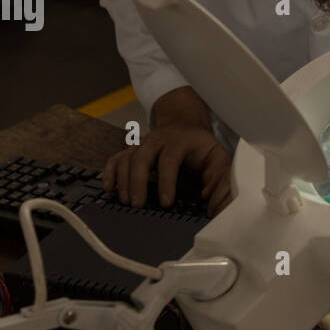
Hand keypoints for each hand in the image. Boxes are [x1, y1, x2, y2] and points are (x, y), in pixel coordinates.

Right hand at [103, 125, 230, 214]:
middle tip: (137, 204)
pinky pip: (115, 158)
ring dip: (123, 180)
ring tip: (125, 202)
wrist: (185, 125)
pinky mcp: (132, 150)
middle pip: (141, 157)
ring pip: (127, 158)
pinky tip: (109, 188)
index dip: (166, 181)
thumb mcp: (217, 157)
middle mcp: (157, 140)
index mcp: (180, 141)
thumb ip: (220, 178)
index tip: (165, 202)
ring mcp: (142, 144)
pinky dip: (109, 172)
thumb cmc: (201, 147)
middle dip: (138, 182)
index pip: (170, 159)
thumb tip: (216, 203)